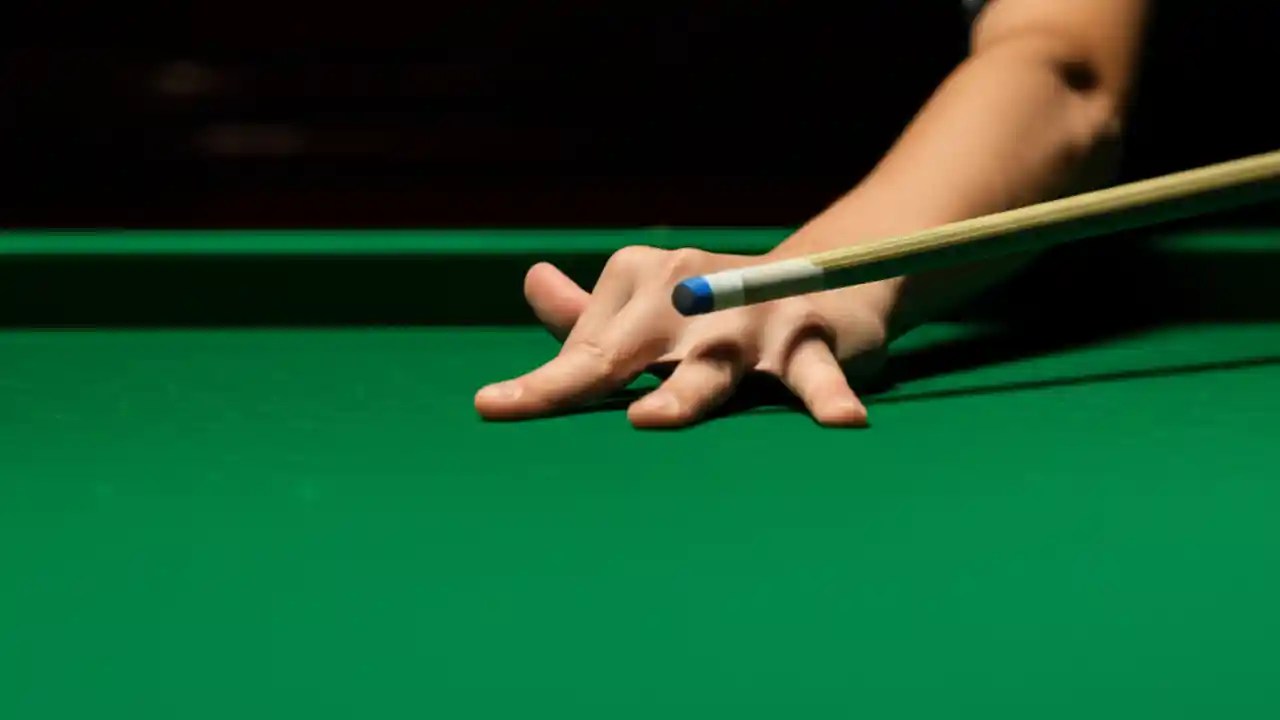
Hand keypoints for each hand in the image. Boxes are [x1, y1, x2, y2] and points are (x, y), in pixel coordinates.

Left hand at [474, 246, 892, 427]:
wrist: (835, 274)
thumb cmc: (724, 310)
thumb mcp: (657, 309)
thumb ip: (595, 316)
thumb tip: (532, 282)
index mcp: (643, 283)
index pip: (588, 348)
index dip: (543, 385)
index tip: (492, 408)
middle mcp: (689, 292)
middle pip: (626, 348)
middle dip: (580, 377)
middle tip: (530, 405)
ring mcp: (750, 315)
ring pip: (711, 362)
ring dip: (683, 391)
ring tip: (651, 419)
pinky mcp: (811, 336)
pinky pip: (817, 374)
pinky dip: (828, 397)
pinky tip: (842, 423)